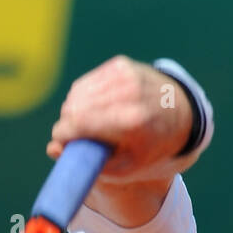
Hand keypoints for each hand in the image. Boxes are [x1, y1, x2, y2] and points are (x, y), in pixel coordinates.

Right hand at [46, 56, 193, 181]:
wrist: (180, 113)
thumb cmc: (150, 147)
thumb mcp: (126, 167)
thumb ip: (89, 162)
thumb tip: (52, 149)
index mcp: (132, 121)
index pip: (81, 121)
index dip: (63, 134)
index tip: (58, 144)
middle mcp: (128, 93)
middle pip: (75, 106)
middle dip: (66, 124)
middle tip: (70, 139)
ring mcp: (123, 75)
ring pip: (77, 93)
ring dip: (72, 111)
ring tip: (83, 127)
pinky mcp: (119, 65)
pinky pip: (87, 82)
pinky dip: (83, 98)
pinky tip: (93, 110)